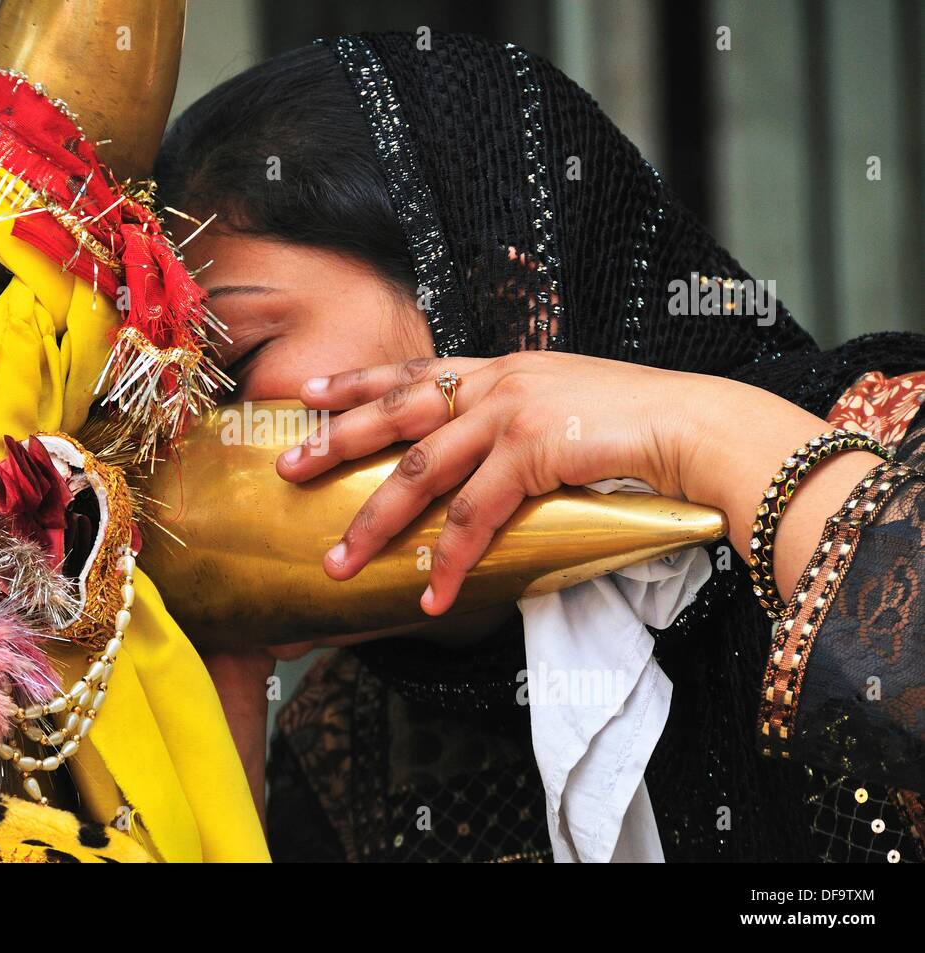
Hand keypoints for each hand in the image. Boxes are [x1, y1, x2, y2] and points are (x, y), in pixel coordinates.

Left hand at [276, 352, 862, 614]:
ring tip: (341, 564)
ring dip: (376, 524)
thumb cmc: (639, 423)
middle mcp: (497, 380)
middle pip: (396, 413)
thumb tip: (483, 461)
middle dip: (336, 443)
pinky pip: (476, 514)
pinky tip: (431, 595)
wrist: (700, 425)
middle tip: (288, 471)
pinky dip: (450, 559)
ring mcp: (513, 410)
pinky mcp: (534, 447)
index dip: (359, 381)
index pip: (414, 372)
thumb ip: (516, 421)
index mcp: (500, 368)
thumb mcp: (565, 406)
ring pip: (422, 471)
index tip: (313, 394)